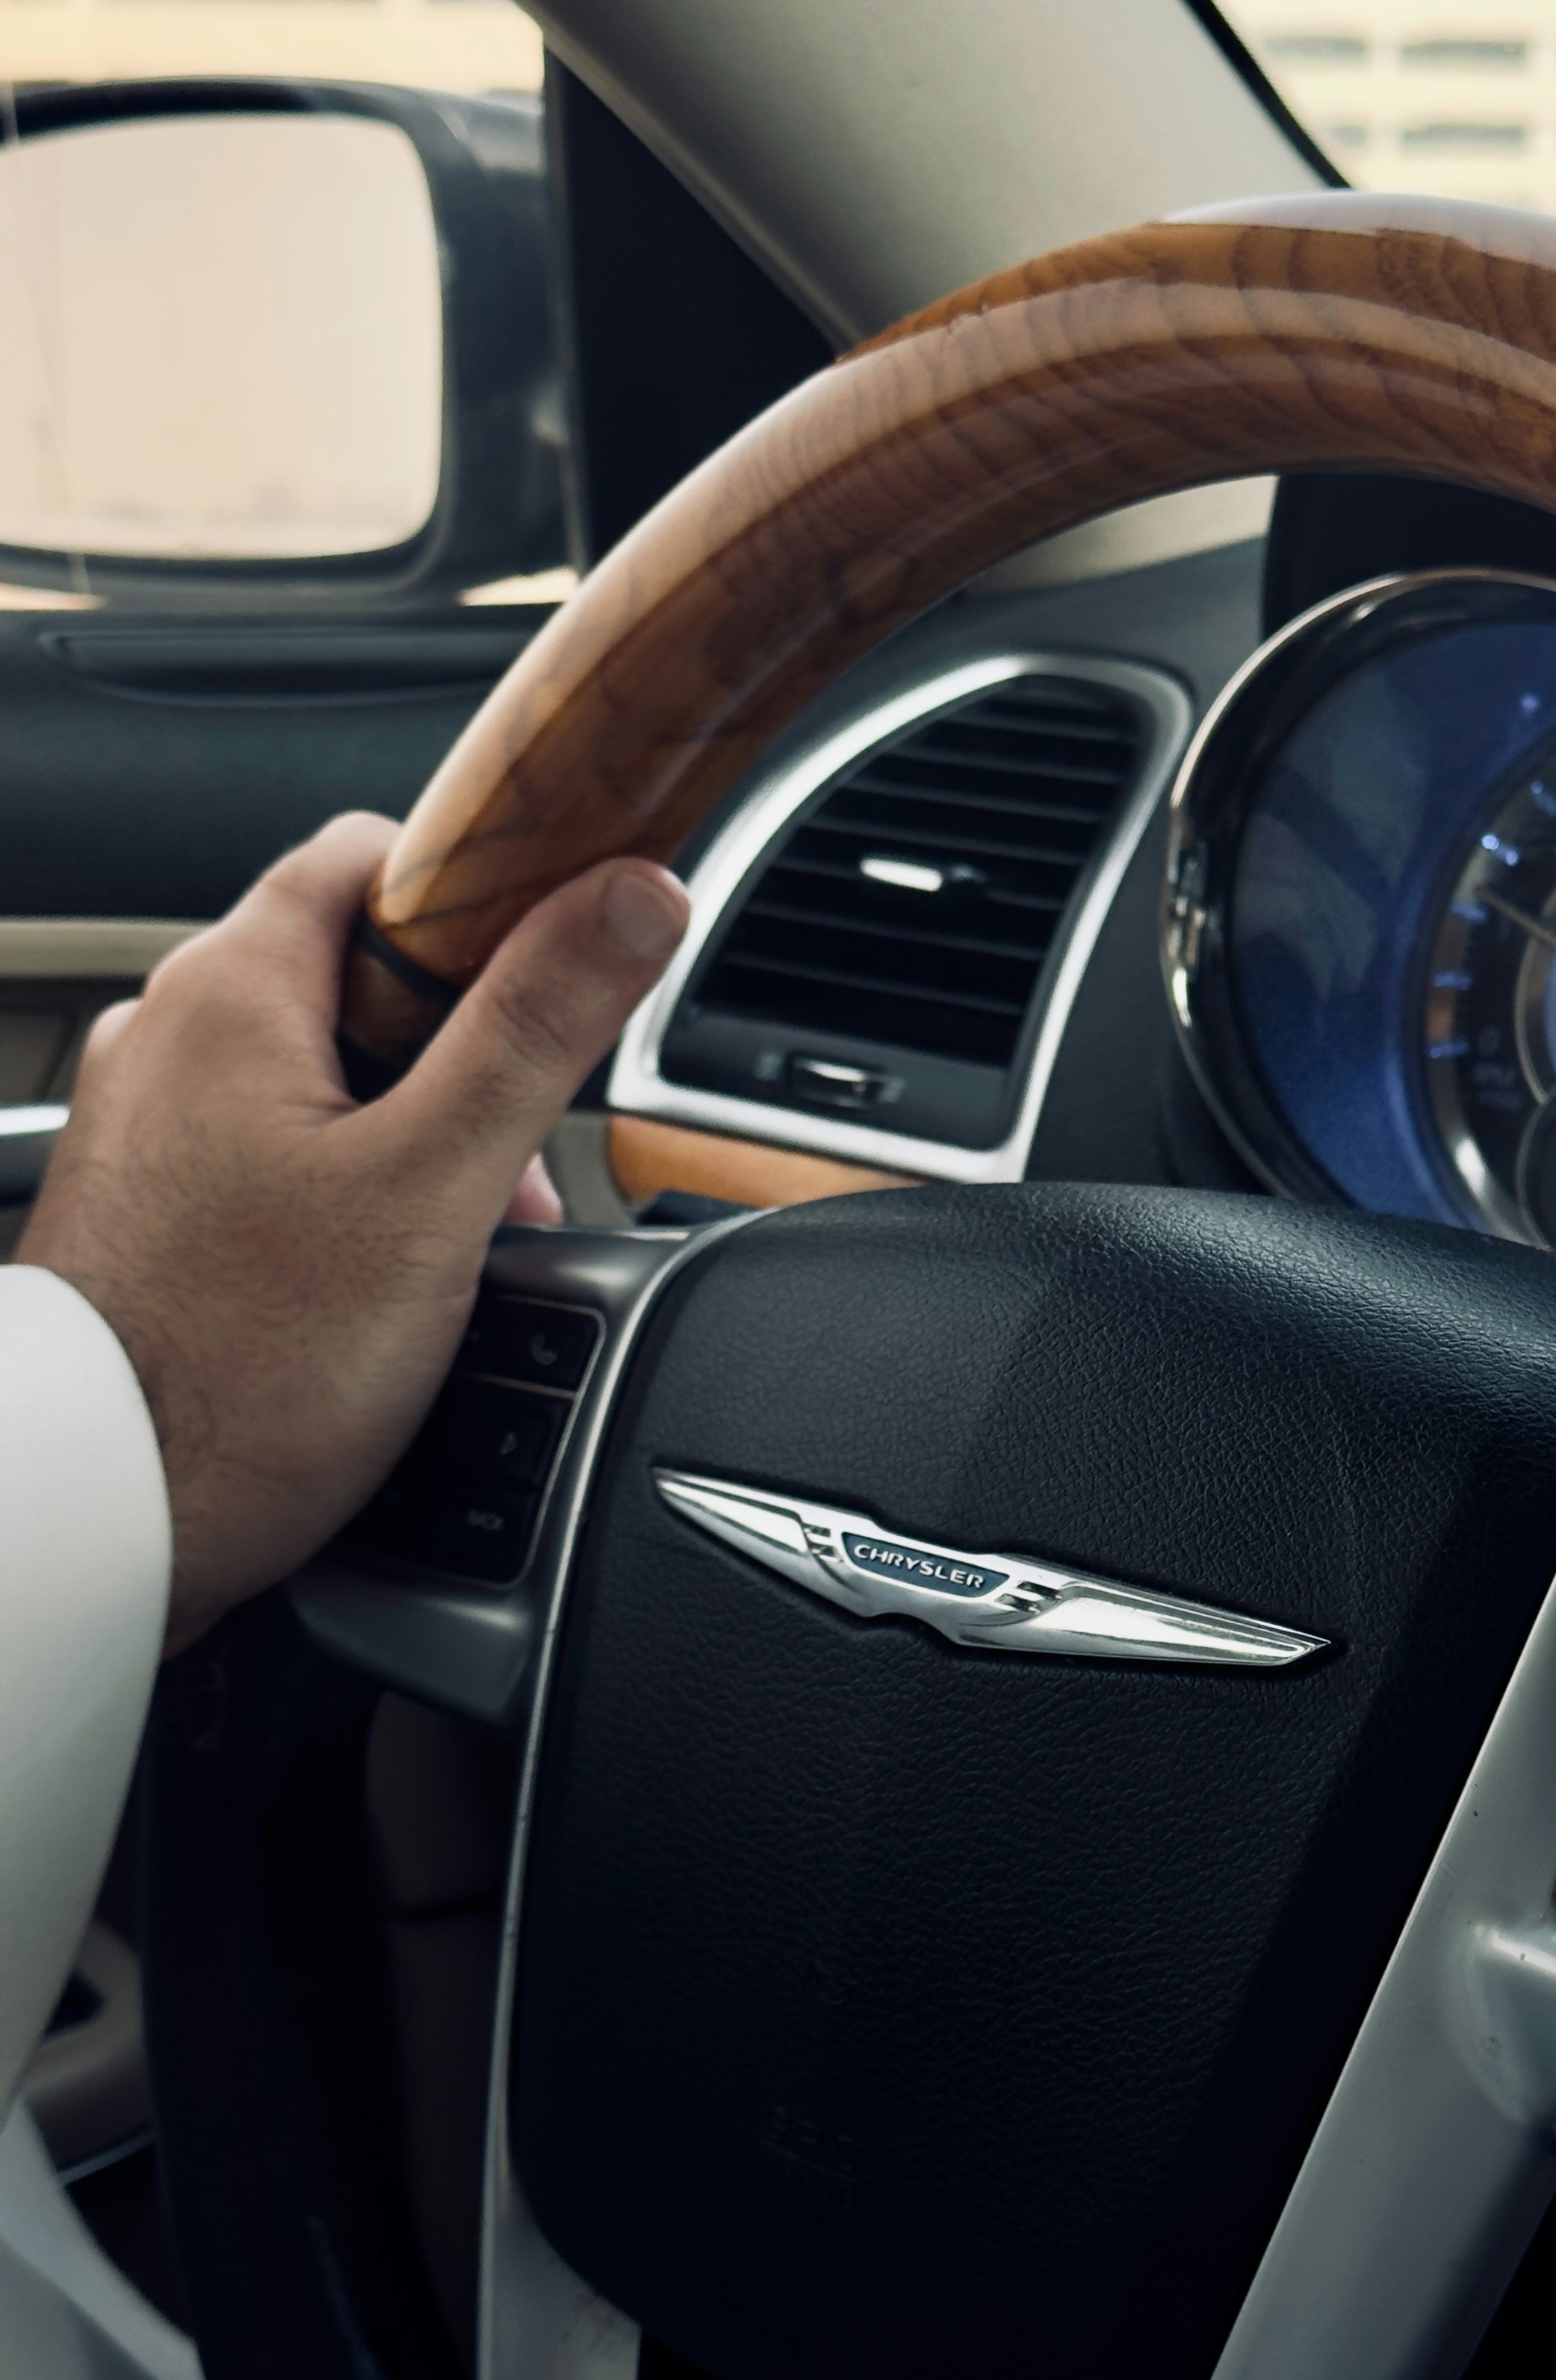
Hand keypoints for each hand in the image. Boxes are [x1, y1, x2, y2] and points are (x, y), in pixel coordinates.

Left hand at [16, 813, 687, 1651]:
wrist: (101, 1526)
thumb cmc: (239, 1373)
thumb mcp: (433, 1184)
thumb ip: (538, 1026)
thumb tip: (631, 895)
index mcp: (229, 990)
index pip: (378, 854)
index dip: (485, 898)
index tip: (556, 973)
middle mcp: (167, 1037)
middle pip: (360, 974)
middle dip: (466, 1056)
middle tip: (510, 1163)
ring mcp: (147, 1126)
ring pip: (324, 1075)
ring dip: (413, 1138)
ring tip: (450, 1249)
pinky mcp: (147, 1209)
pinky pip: (275, 1155)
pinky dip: (347, 1194)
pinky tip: (378, 1288)